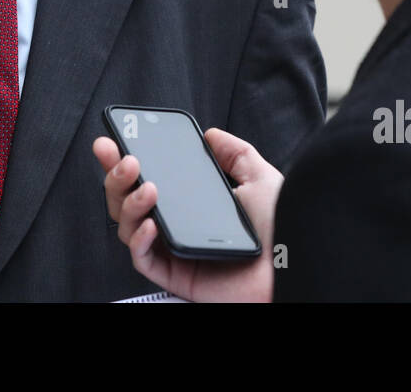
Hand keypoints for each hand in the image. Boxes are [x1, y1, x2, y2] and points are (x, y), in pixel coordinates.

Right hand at [92, 128, 283, 301]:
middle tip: (123, 158)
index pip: (147, 178)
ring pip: (127, 227)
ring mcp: (173, 249)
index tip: (112, 140)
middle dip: (115, 177)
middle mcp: (176, 223)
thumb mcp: (259, 177)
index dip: (123, 160)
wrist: (297, 262)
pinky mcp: (176, 275)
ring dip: (129, 203)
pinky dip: (139, 240)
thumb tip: (211, 135)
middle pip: (126, 201)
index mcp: (190, 202)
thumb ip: (235, 153)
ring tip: (148, 186)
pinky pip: (143, 260)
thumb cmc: (282, 225)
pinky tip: (150, 223)